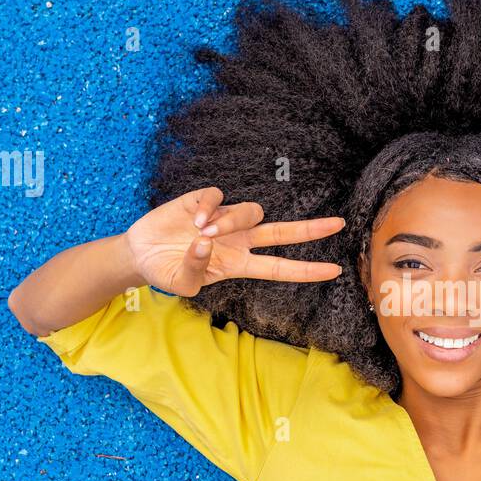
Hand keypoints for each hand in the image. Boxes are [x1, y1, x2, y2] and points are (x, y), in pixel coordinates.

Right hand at [125, 186, 345, 295]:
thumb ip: (195, 268)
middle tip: (339, 225)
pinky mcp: (205, 201)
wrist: (140, 253)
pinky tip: (194, 219)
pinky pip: (219, 197)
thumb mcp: (181, 283)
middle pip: (282, 233)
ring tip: (202, 233)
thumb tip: (205, 243)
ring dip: (230, 221)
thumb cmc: (166, 272)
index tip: (334, 271)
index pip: (280, 268)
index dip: (307, 270)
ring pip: (249, 212)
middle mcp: (239, 240)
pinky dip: (210, 207)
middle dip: (310, 230)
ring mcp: (224, 219)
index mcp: (239, 264)